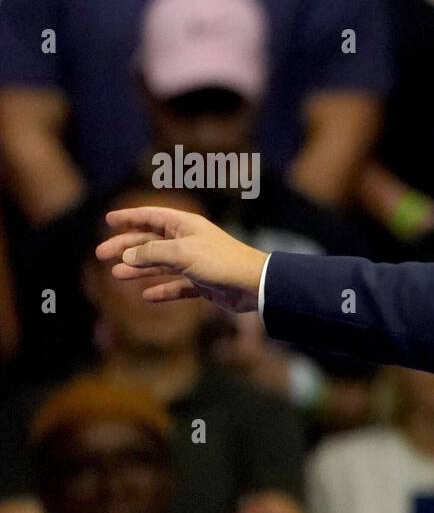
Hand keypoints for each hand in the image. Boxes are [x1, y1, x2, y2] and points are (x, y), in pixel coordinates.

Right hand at [95, 207, 268, 313]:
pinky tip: (147, 296)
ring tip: (117, 276)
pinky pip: (177, 286)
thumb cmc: (220, 262)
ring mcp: (195, 263)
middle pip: (150, 241)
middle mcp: (188, 242)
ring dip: (139, 269)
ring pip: (160, 264)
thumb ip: (151, 253)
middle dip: (126, 246)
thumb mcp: (181, 253)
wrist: (253, 284)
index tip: (108, 220)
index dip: (130, 217)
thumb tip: (126, 256)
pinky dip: (162, 290)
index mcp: (185, 226)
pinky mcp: (203, 283)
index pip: (151, 216)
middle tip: (101, 254)